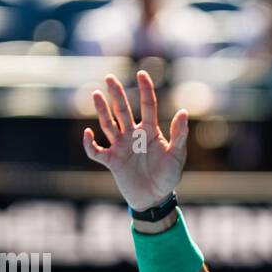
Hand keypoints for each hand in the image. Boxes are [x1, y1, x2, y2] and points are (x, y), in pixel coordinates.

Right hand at [83, 70, 187, 210]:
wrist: (155, 198)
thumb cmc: (168, 177)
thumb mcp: (177, 156)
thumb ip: (179, 135)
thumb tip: (183, 111)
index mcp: (150, 131)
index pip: (147, 106)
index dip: (145, 90)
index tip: (142, 73)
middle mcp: (133, 135)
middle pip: (123, 110)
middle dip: (116, 94)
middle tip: (109, 77)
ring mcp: (121, 147)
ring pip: (108, 124)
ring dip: (102, 110)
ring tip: (96, 94)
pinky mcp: (112, 161)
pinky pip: (96, 151)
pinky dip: (90, 143)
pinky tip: (87, 133)